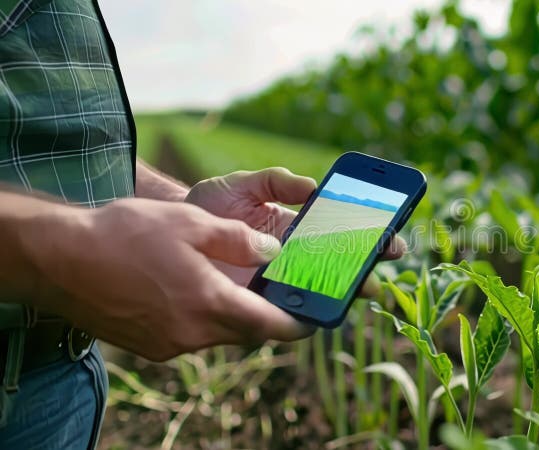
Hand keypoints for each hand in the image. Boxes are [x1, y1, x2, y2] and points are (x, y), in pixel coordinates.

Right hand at [25, 198, 313, 360]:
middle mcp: (192, 333)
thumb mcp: (191, 223)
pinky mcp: (149, 346)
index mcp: (209, 303)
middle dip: (262, 314)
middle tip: (273, 292)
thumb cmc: (125, 234)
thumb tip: (271, 252)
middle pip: (245, 331)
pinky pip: (189, 336)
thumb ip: (239, 240)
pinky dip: (200, 316)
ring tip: (224, 281)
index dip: (298, 325)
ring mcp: (168, 344)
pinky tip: (186, 288)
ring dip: (228, 312)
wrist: (59, 259)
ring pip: (216, 333)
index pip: (270, 326)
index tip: (315, 319)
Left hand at [185, 168, 406, 292]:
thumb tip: (314, 187)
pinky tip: (321, 309)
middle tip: (385, 259)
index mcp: (296, 228)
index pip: (340, 233)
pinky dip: (307, 314)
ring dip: (344, 290)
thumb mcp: (243, 184)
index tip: (390, 233)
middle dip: (368, 264)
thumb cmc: (210, 204)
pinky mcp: (257, 305)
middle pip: (339, 266)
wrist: (170, 233)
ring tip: (361, 285)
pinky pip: (286, 314)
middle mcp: (293, 258)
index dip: (369, 234)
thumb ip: (278, 180)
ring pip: (320, 292)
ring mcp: (277, 284)